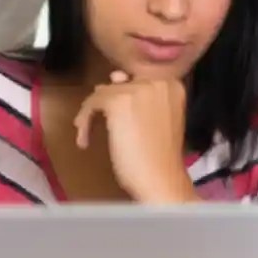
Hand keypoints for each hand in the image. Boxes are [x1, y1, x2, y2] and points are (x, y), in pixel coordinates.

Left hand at [74, 71, 197, 202]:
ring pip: (103, 93)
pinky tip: (85, 141)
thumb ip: (140, 100)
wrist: (162, 179)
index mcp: (172, 84)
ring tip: (87, 133)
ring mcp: (138, 88)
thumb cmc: (161, 159)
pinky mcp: (118, 101)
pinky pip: (92, 103)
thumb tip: (115, 78)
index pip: (138, 80)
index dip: (123, 96)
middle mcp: (157, 80)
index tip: (116, 117)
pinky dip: (85, 121)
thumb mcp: (157, 120)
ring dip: (92, 113)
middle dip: (106, 105)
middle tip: (98, 125)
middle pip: (120, 85)